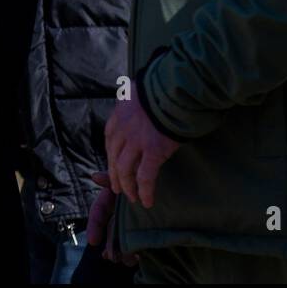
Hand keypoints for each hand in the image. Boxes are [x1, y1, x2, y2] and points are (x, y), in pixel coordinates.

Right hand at [86, 171, 136, 265]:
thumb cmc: (141, 173)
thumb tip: (95, 176)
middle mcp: (119, 211)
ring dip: (122, 252)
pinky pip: (137, 243)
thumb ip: (112, 178)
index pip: (98, 213)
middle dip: (110, 245)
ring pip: (122, 240)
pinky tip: (138, 258)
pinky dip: (135, 253)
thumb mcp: (127, 175)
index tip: (93, 241)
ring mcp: (131, 222)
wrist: (168, 180)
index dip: (94, 227)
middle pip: (110, 231)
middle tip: (111, 256)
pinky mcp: (144, 229)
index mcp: (112, 199)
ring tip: (127, 260)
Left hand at [104, 82, 179, 208]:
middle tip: (118, 188)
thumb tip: (129, 93)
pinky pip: (146, 177)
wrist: (177, 86)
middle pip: (114, 157)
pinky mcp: (153, 151)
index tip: (113, 165)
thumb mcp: (141, 88)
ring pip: (126, 170)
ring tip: (132, 198)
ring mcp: (137, 141)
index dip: (111, 155)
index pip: (110, 139)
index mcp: (120, 113)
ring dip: (128, 187)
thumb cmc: (165, 86)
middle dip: (115, 175)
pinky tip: (148, 202)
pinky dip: (146, 191)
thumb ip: (133, 96)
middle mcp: (124, 129)